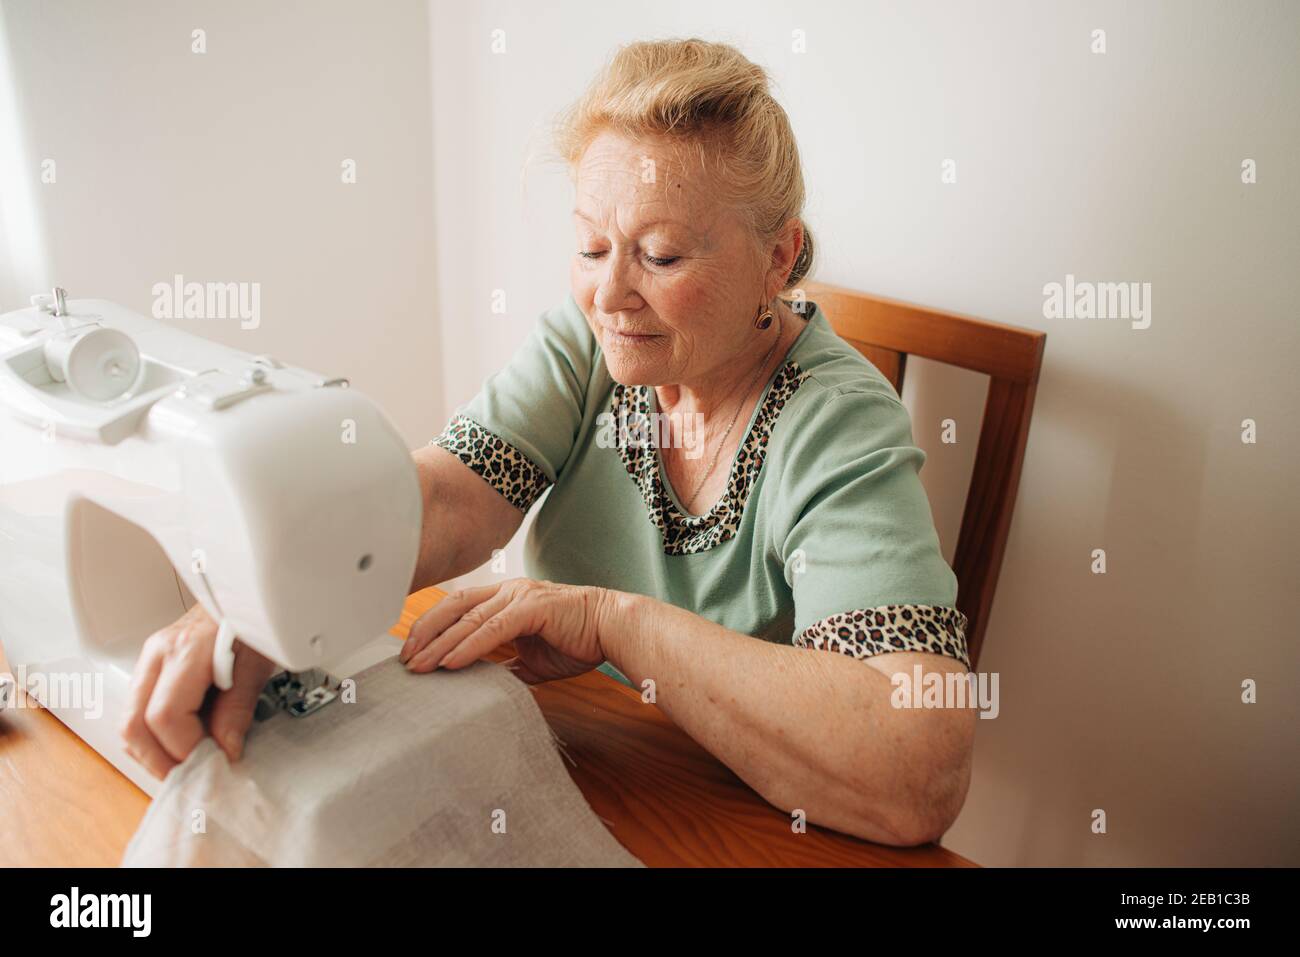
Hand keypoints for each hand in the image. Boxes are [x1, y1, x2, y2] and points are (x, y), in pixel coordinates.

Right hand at [119, 602, 277, 778]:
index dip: (183, 749)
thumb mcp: (257, 663)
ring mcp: (150, 659)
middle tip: (190, 776)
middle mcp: (158, 655)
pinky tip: (179, 742)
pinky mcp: (152, 666)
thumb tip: (225, 750)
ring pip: (128, 721)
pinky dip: (152, 736)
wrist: (243, 593)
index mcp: (185, 651)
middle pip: (132, 725)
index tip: (209, 763)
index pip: (164, 716)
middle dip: (158, 761)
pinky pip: (137, 711)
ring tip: (187, 763)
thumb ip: (238, 709)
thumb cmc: (253, 620)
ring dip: (152, 752)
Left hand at [400, 579, 610, 683]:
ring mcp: (519, 597)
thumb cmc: (579, 640)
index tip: (412, 652)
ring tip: (419, 666)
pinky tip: (451, 663)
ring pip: (468, 618)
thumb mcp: (533, 659)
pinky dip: (468, 646)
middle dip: (425, 633)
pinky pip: (492, 629)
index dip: (432, 628)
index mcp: (506, 598)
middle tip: (404, 660)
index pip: (458, 608)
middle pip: (453, 606)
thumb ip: (507, 666)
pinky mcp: (532, 608)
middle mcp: (508, 591)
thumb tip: (485, 685)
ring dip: (440, 643)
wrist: (614, 628)